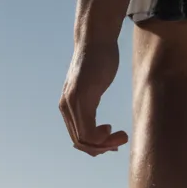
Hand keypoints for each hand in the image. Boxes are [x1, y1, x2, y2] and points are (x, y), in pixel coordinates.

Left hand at [59, 40, 128, 155]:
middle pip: (80, 143)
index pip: (78, 139)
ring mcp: (72, 103)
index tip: (113, 144)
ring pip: (84, 139)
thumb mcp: (92, 89)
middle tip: (119, 143)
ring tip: (120, 138)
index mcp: (68, 109)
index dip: (95, 147)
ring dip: (103, 144)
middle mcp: (66, 108)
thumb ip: (90, 108)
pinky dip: (100, 136)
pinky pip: (87, 129)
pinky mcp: (81, 98)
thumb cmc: (98, 62)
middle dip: (101, 148)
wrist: (96, 39)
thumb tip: (100, 128)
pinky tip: (110, 129)